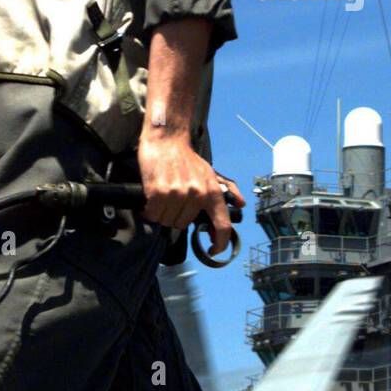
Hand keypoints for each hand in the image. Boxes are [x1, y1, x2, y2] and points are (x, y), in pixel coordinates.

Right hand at [137, 130, 244, 255]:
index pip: (222, 225)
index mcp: (212, 191)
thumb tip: (241, 205)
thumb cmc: (187, 158)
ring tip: (163, 196)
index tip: (214, 250)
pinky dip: (149, 210)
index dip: (220, 243)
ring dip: (162, 213)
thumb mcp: (211, 173)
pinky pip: (153, 214)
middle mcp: (197, 194)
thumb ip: (226, 190)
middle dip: (176, 216)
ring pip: (167, 221)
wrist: (167, 140)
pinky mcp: (159, 192)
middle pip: (183, 225)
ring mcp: (177, 194)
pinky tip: (152, 198)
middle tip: (173, 200)